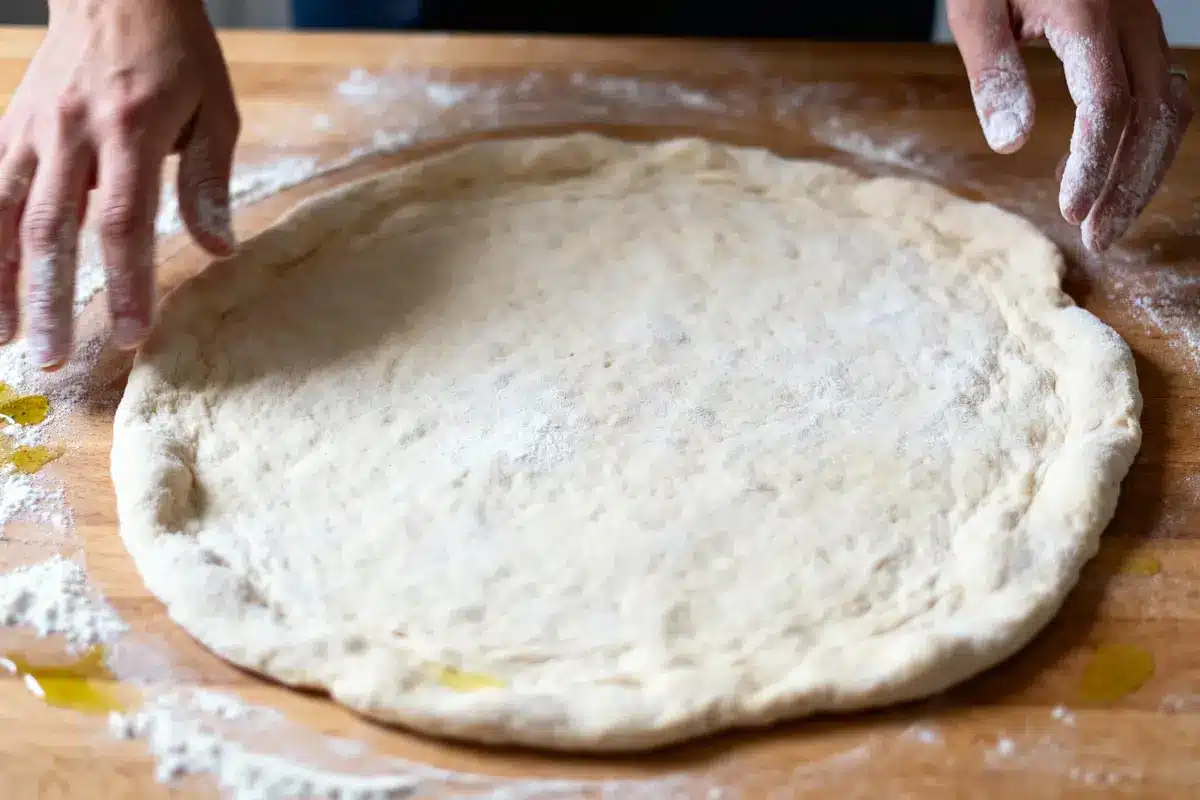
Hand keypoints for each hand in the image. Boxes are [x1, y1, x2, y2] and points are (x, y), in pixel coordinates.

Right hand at [0, 0, 239, 369]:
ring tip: (3, 340)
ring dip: (1, 282)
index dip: (125, 283)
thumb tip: (220, 250)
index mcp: (130, 132)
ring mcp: (33, 131)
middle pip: (52, 231)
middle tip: (51, 361)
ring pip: (5, 216)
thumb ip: (208, 182)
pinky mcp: (10, 127)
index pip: (123, 224)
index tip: (129, 335)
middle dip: (50, 301)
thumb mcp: (215, 111)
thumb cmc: (177, 54)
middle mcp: (72, 135)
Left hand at [948, 0, 1191, 251]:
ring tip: (1107, 221)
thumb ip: (993, 71)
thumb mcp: (975, 9)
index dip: (1096, 163)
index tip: (1073, 212)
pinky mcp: (1141, 32)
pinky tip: (1114, 174)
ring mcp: (1145, 24)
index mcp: (1090, 13)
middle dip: (1128, 182)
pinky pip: (1165, 92)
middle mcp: (1132, 19)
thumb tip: (1010, 143)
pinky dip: (1148, 140)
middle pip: (1153, 114)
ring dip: (1144, 170)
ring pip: (1171, 107)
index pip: (1109, 103)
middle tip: (1097, 238)